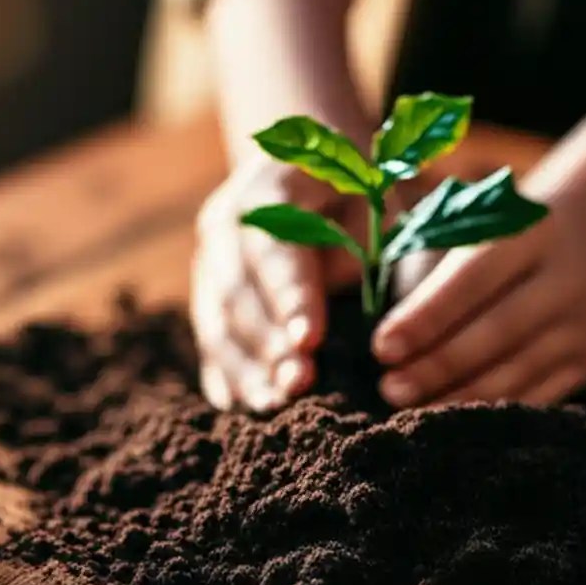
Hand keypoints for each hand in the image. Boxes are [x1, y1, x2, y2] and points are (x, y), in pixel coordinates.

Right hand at [192, 155, 361, 410]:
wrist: (320, 175)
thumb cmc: (362, 198)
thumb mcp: (379, 208)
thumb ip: (379, 257)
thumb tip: (379, 327)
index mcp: (269, 189)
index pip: (274, 249)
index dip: (289, 297)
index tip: (310, 340)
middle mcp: (225, 228)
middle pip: (235, 293)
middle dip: (266, 345)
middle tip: (298, 385)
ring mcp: (208, 265)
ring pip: (215, 324)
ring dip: (244, 371)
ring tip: (274, 406)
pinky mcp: (206, 301)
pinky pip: (209, 346)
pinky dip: (227, 379)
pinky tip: (246, 408)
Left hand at [372, 213, 585, 406]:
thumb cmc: (507, 232)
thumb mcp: (479, 220)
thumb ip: (431, 258)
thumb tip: (388, 332)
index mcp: (530, 233)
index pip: (472, 281)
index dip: (425, 318)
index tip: (382, 348)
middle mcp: (565, 281)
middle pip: (498, 332)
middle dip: (438, 366)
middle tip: (390, 388)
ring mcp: (582, 326)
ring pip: (517, 372)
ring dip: (460, 397)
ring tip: (413, 409)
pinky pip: (536, 395)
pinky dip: (490, 409)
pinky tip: (452, 419)